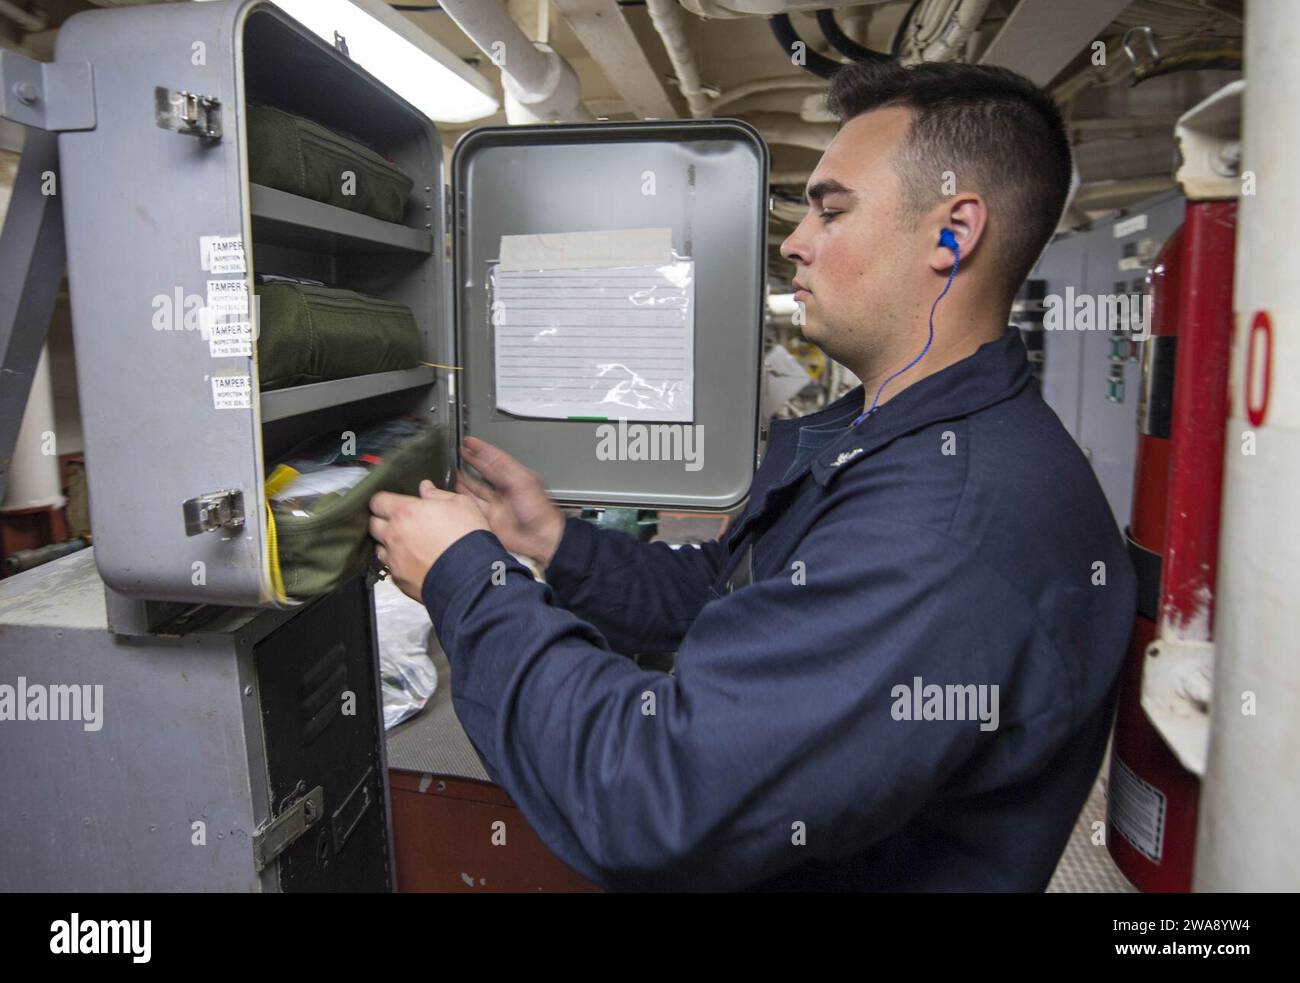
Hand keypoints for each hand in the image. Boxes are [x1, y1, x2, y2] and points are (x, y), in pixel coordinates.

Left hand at [369, 479, 488, 600]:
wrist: (471, 577)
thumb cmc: (467, 537)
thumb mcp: (461, 505)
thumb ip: (438, 494)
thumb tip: (425, 488)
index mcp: (405, 512)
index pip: (377, 501)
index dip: (383, 501)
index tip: (392, 503)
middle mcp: (393, 535)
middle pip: (373, 524)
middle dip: (383, 521)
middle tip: (401, 523)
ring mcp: (394, 560)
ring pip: (379, 548)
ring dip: (388, 544)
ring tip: (407, 545)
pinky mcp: (399, 580)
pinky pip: (392, 568)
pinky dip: (398, 564)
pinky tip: (414, 563)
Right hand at [456, 436, 565, 567]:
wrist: (541, 538)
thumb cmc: (539, 512)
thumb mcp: (523, 483)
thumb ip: (503, 469)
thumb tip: (487, 456)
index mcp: (515, 478)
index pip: (495, 459)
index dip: (482, 449)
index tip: (470, 441)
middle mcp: (505, 490)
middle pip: (484, 471)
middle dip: (473, 461)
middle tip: (461, 451)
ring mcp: (496, 504)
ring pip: (476, 488)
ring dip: (466, 478)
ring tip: (455, 468)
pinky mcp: (490, 518)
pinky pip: (473, 505)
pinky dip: (464, 497)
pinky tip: (458, 490)